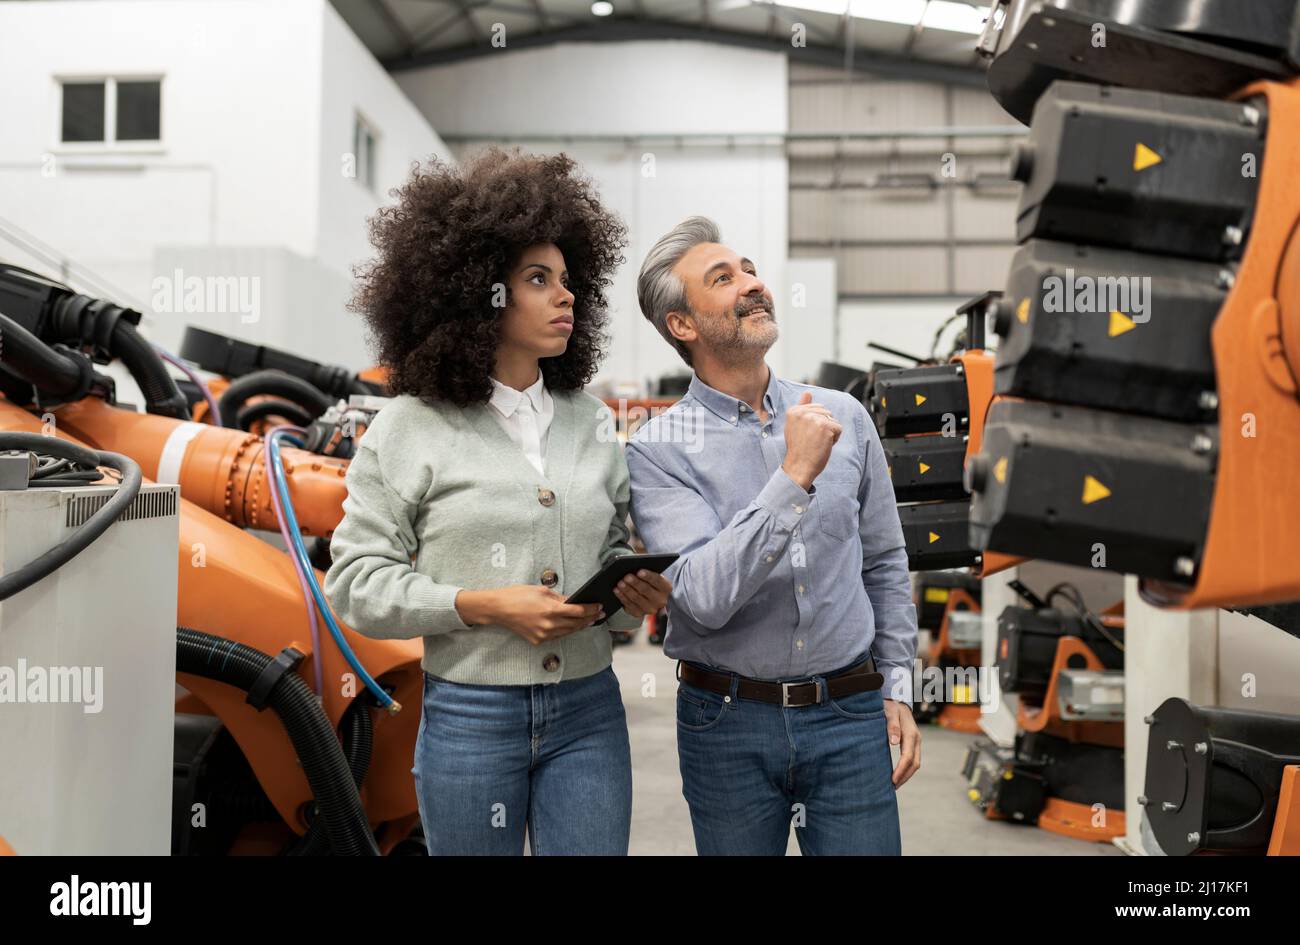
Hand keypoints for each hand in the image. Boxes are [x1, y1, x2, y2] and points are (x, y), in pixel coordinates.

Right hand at [454, 585, 603, 644]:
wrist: (499, 609)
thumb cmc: (518, 595)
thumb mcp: (541, 591)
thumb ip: (560, 598)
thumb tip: (573, 602)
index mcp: (551, 610)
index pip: (579, 612)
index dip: (591, 609)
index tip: (599, 606)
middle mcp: (549, 625)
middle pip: (576, 624)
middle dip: (589, 619)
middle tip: (599, 614)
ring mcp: (544, 635)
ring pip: (568, 632)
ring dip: (579, 626)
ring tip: (589, 620)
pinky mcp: (538, 641)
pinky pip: (557, 636)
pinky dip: (565, 631)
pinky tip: (571, 625)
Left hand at [613, 569, 671, 618]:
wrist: (648, 596)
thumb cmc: (648, 580)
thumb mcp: (651, 574)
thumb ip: (646, 570)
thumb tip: (633, 565)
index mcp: (666, 587)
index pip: (658, 580)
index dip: (648, 576)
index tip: (639, 571)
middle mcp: (661, 600)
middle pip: (646, 590)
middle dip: (635, 583)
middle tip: (626, 576)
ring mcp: (650, 609)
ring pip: (637, 599)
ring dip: (627, 590)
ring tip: (620, 582)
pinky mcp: (639, 613)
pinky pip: (629, 605)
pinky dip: (622, 597)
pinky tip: (617, 590)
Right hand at [781, 391, 841, 489]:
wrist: (799, 467)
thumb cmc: (798, 449)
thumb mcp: (795, 426)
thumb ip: (802, 408)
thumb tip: (807, 392)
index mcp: (794, 410)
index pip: (816, 409)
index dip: (815, 424)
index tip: (805, 436)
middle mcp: (802, 412)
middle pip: (826, 413)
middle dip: (823, 427)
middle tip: (811, 440)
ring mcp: (814, 418)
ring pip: (833, 421)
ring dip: (829, 433)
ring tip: (817, 443)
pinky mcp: (825, 426)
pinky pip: (839, 428)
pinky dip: (834, 439)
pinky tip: (823, 445)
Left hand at [884, 699, 920, 787]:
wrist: (897, 698)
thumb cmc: (891, 705)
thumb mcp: (889, 712)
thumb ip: (892, 726)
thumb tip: (894, 743)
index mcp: (911, 734)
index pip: (907, 757)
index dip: (900, 770)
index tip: (892, 781)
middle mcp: (916, 739)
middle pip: (914, 764)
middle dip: (904, 777)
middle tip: (892, 787)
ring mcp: (916, 741)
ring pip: (915, 763)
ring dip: (906, 775)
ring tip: (894, 785)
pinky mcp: (912, 742)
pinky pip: (912, 759)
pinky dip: (906, 769)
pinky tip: (897, 774)